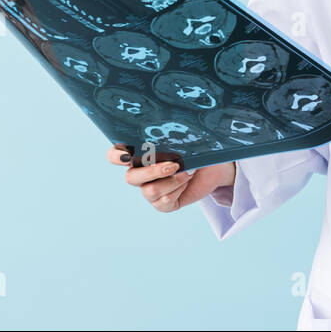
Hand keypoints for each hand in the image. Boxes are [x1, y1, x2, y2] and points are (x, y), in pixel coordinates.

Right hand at [106, 144, 236, 212]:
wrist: (215, 165)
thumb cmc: (196, 146)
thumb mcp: (184, 136)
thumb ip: (171, 134)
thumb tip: (170, 127)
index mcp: (139, 155)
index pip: (115, 156)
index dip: (116, 157)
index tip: (127, 156)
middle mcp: (140, 174)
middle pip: (131, 178)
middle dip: (152, 172)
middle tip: (174, 164)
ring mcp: (150, 190)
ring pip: (149, 191)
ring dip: (172, 181)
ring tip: (188, 172)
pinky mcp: (163, 203)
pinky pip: (163, 203)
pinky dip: (177, 191)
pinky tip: (187, 181)